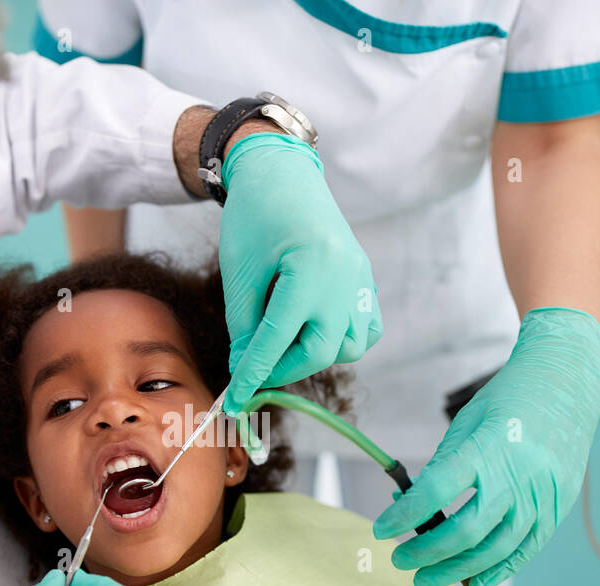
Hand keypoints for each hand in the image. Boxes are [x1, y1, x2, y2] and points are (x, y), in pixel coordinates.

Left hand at [217, 133, 380, 413]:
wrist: (283, 173)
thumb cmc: (255, 215)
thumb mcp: (241, 272)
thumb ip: (245, 324)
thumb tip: (246, 367)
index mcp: (310, 271)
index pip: (278, 340)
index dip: (253, 373)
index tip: (233, 399)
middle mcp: (344, 279)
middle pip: (321, 350)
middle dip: (284, 368)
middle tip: (254, 370)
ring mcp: (359, 280)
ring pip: (349, 345)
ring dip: (315, 356)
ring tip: (284, 346)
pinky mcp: (364, 279)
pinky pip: (366, 327)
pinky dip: (344, 340)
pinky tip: (315, 333)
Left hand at [373, 308, 599, 585]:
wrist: (567, 381)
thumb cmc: (509, 398)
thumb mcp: (467, 421)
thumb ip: (443, 466)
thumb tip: (411, 508)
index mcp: (487, 446)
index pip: (437, 490)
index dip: (405, 515)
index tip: (382, 529)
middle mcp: (518, 474)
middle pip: (468, 530)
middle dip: (427, 553)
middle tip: (400, 561)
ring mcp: (543, 494)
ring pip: (498, 548)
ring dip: (458, 570)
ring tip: (426, 577)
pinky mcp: (560, 506)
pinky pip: (528, 549)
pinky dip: (500, 570)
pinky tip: (473, 581)